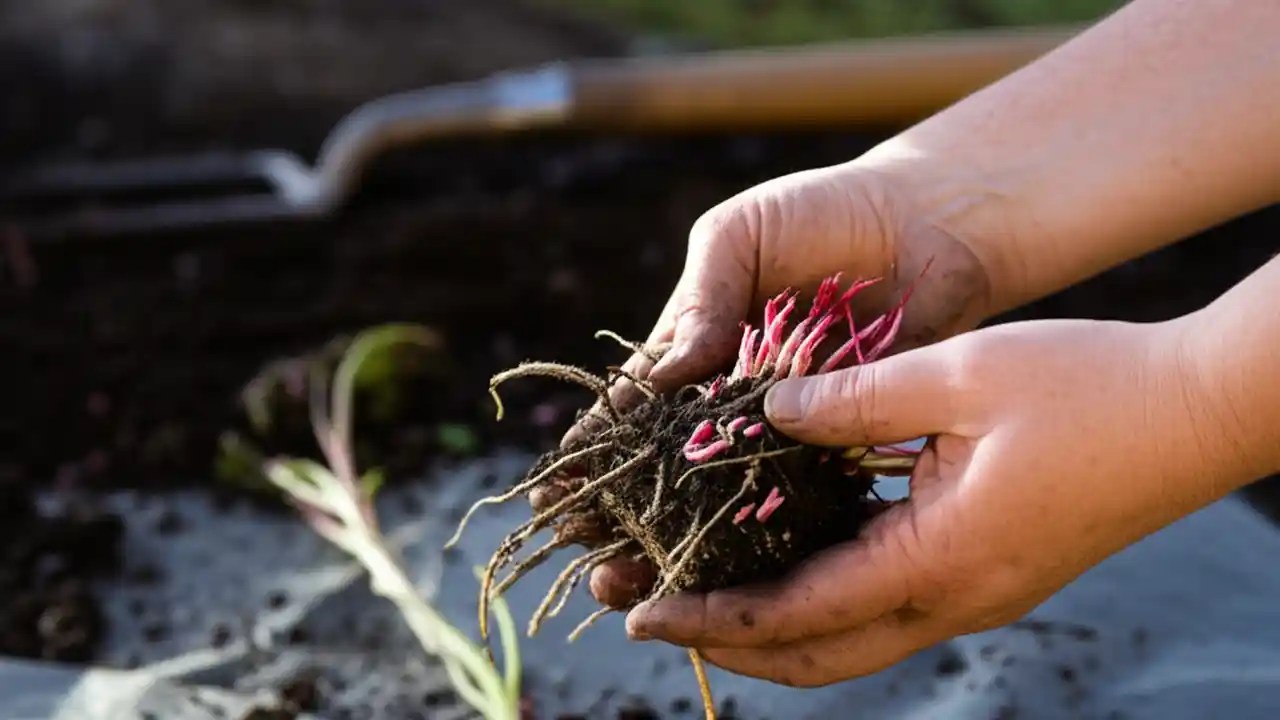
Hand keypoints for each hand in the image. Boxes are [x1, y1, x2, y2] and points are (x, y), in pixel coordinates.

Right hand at [538, 158, 998, 607]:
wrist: (930, 220)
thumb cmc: (823, 211)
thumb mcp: (742, 234)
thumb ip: (703, 297)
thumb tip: (666, 376)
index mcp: (695, 346)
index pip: (633, 408)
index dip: (596, 451)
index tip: (556, 494)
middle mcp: (735, 397)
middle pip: (670, 468)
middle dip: (629, 519)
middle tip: (596, 568)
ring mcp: (790, 424)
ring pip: (730, 496)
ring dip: (690, 544)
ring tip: (649, 588)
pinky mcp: (848, 439)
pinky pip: (808, 493)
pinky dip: (777, 533)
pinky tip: (743, 575)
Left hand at [622, 316, 1250, 686]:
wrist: (1199, 413)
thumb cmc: (1090, 385)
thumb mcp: (957, 373)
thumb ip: (850, 396)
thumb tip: (763, 411)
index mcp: (940, 559)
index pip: (798, 612)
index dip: (713, 615)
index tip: (644, 611)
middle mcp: (956, 597)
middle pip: (818, 654)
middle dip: (730, 642)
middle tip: (655, 616)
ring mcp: (978, 593)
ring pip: (852, 638)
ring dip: (773, 626)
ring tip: (704, 595)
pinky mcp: (990, 572)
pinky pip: (888, 603)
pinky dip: (825, 596)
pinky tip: (789, 556)